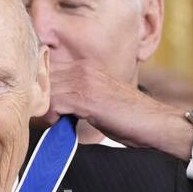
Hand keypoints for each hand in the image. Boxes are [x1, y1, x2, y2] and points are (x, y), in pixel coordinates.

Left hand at [47, 60, 192, 161]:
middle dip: (37, 99)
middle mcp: (83, 67)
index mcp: (85, 66)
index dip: (38, 89)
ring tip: (50, 123)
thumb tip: (48, 108)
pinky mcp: (86, 97)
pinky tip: (60, 125)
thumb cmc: (127, 118)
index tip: (39, 108)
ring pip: (44, 90)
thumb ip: (74, 98)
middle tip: (41, 118)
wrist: (155, 123)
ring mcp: (84, 80)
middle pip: (41, 78)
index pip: (46, 68)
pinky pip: (53, 103)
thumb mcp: (96, 102)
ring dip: (43, 110)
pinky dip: (51, 117)